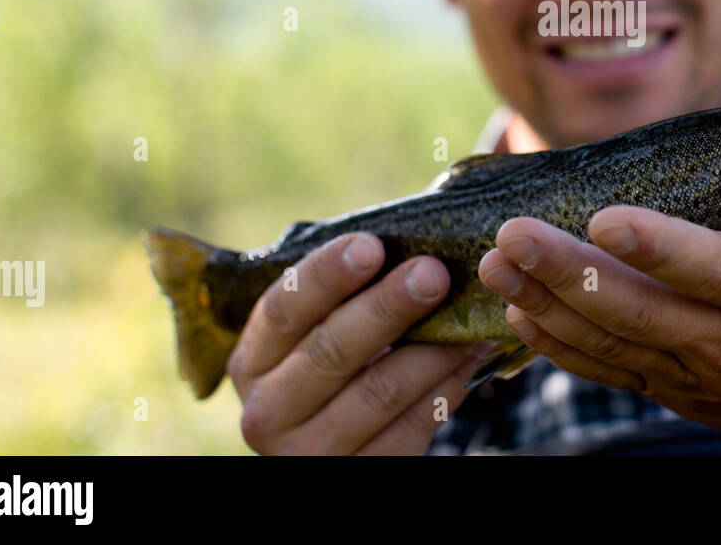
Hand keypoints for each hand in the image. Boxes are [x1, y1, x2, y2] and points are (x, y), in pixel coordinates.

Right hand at [227, 235, 487, 454]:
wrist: (341, 446)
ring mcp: (308, 452)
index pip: (283, 309)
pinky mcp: (356, 476)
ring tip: (468, 320)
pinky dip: (445, 389)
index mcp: (252, 360)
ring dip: (433, 351)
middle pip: (331, 350)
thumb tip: (413, 246)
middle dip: (387, 307)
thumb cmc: (339, 366)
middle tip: (433, 274)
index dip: (326, 275)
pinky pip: (410, 429)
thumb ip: (349, 295)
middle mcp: (266, 411)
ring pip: (379, 391)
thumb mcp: (322, 333)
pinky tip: (468, 360)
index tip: (372, 245)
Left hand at [478, 47, 720, 453]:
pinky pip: (605, 371)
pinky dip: (556, 346)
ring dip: (546, 304)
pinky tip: (516, 310)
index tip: (603, 218)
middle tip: (512, 234)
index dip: (657, 247)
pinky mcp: (670, 391)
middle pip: (638, 309)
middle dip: (568, 271)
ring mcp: (697, 372)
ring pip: (610, 342)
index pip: (710, 268)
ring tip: (495, 263)